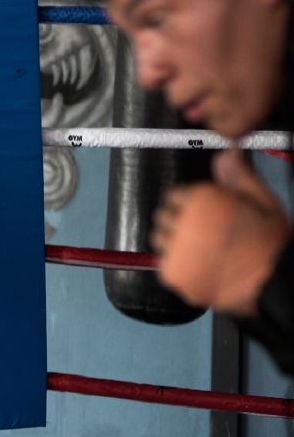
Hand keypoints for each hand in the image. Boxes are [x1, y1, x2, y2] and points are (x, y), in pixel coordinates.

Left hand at [151, 150, 287, 315]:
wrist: (276, 282)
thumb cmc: (271, 242)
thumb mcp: (263, 202)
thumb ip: (239, 177)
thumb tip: (226, 153)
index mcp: (201, 200)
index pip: (173, 195)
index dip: (186, 203)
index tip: (198, 211)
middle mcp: (183, 222)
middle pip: (162, 216)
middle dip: (176, 220)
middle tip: (199, 232)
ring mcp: (176, 249)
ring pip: (158, 239)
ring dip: (172, 241)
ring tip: (198, 249)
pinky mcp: (174, 274)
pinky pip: (162, 264)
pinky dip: (175, 264)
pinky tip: (196, 265)